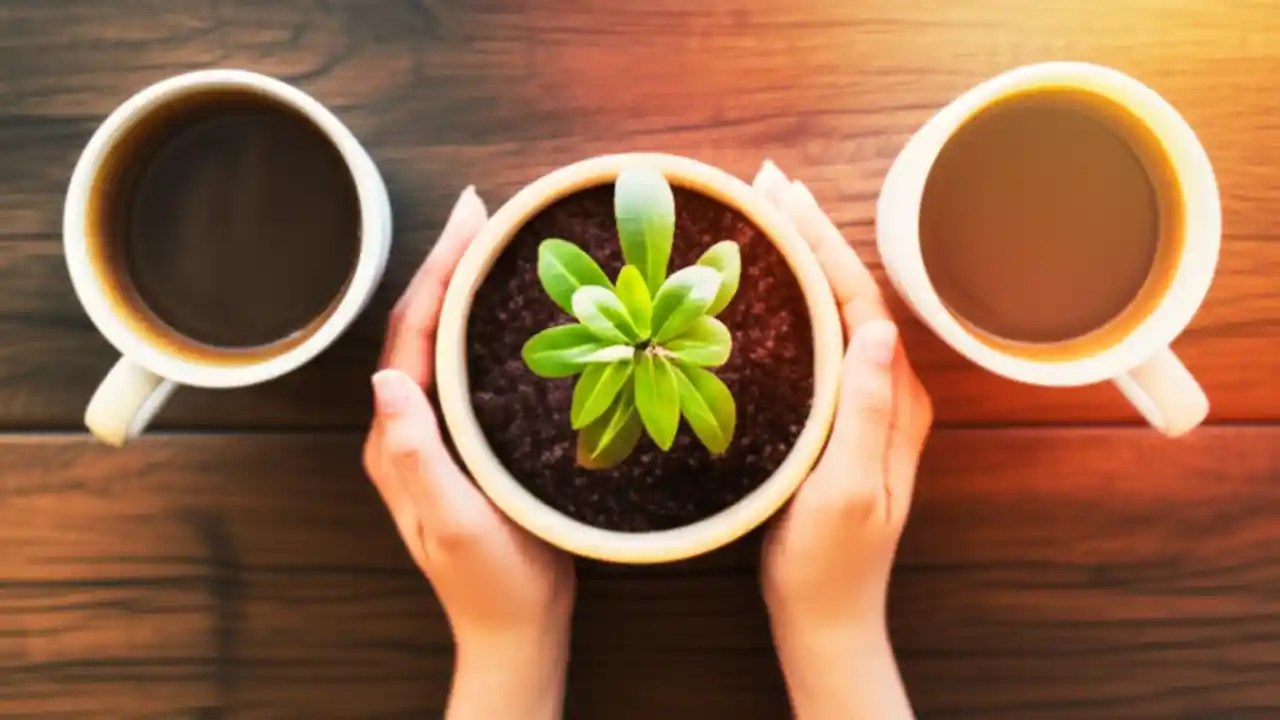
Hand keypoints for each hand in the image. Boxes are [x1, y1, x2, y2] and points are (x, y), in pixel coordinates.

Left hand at [362, 187, 574, 719]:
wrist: (517, 627)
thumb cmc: (489, 582)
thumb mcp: (451, 521)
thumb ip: (416, 454)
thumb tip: (383, 379)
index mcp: (397, 437)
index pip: (411, 335)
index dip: (438, 272)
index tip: (469, 218)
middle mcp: (410, 427)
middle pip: (423, 328)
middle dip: (449, 265)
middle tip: (484, 212)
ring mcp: (441, 435)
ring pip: (446, 345)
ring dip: (466, 290)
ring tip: (496, 244)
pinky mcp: (471, 444)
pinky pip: (471, 370)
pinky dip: (486, 328)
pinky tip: (514, 312)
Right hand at [753, 162, 933, 718]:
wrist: (825, 618)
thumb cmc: (831, 564)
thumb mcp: (848, 491)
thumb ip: (868, 413)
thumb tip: (879, 330)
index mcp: (896, 403)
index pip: (860, 303)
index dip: (823, 245)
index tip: (784, 198)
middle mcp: (887, 395)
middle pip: (849, 296)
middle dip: (812, 236)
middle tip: (769, 185)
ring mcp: (861, 407)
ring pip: (832, 315)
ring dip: (802, 263)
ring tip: (767, 218)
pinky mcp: (835, 422)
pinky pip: (817, 345)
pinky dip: (793, 305)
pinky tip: (766, 292)